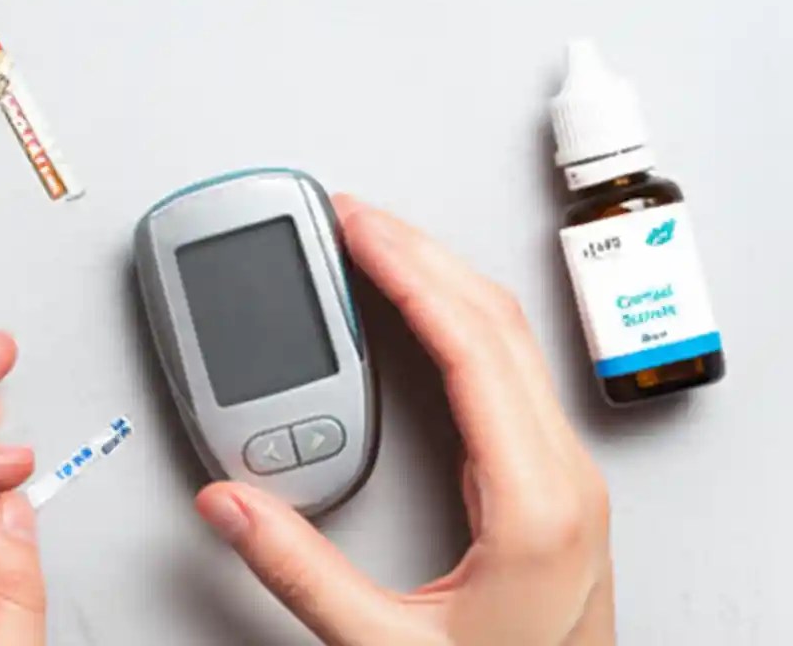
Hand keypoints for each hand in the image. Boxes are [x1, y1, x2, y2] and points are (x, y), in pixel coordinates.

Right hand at [195, 196, 614, 645]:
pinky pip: (504, 371)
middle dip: (422, 253)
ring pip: (508, 340)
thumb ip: (300, 573)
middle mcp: (564, 474)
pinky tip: (416, 311)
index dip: (409, 273)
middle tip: (355, 218)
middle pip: (497, 323)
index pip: (474, 346)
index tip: (360, 230)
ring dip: (441, 280)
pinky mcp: (547, 481)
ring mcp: (563, 474)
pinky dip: (454, 322)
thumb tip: (228, 504)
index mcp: (536, 502)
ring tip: (378, 247)